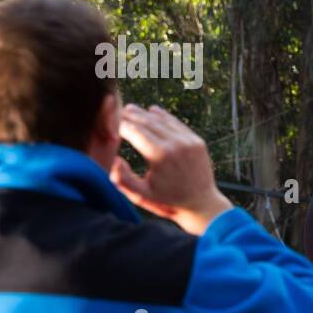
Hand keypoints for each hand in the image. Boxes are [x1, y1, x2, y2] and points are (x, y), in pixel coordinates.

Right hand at [111, 104, 232, 234]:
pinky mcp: (198, 142)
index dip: (121, 126)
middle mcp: (176, 144)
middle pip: (148, 123)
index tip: (111, 123)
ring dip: (146, 114)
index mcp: (160, 156)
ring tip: (132, 109)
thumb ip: (122, 180)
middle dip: (132, 116)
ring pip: (163, 121)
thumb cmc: (167, 201)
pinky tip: (153, 111)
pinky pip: (177, 124)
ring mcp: (189, 141)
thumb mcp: (141, 195)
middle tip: (119, 111)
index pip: (135, 132)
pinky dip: (164, 117)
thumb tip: (114, 160)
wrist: (201, 204)